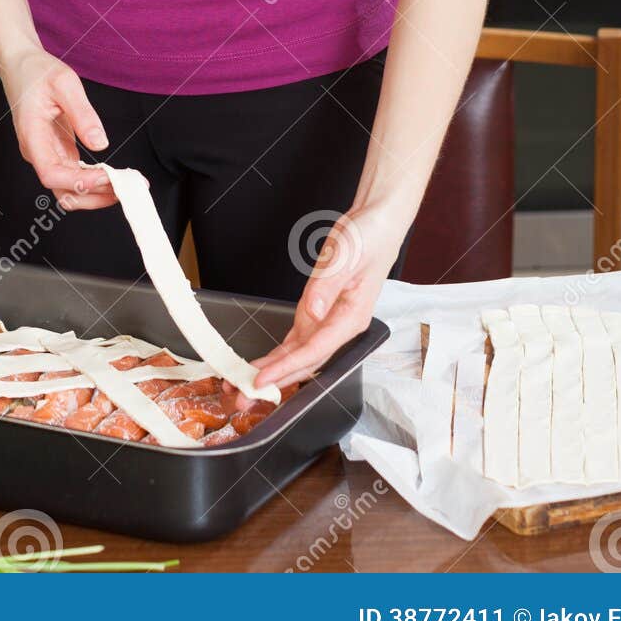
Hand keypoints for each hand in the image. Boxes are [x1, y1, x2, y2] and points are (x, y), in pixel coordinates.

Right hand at [1, 47, 115, 210]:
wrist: (20, 66)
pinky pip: (74, 176)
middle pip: (62, 191)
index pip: (52, 175)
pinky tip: (112, 176)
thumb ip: (82, 113)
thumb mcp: (64, 83)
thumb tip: (101, 144)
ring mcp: (46, 154)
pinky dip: (93, 181)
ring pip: (69, 189)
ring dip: (96, 193)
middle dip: (94, 196)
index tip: (107, 177)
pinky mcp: (56, 151)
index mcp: (32, 137)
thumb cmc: (37, 72)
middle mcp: (37, 152)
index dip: (80, 182)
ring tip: (124, 185)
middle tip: (125, 187)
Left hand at [249, 206, 401, 392]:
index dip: (287, 368)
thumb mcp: (346, 255)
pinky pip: (298, 339)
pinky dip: (280, 353)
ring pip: (299, 354)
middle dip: (275, 381)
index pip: (315, 351)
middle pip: (305, 362)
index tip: (262, 380)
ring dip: (273, 370)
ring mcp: (330, 320)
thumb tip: (313, 312)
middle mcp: (341, 325)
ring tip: (242, 386)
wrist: (377, 223)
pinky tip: (263, 364)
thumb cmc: (368, 237)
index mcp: (352, 318)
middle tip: (243, 397)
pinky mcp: (320, 310)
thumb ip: (328, 285)